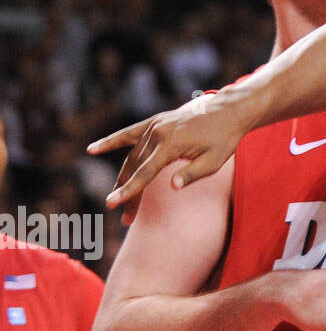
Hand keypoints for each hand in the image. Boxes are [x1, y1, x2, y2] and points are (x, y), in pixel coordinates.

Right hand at [89, 90, 249, 223]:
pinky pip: (129, 133)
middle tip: (125, 219)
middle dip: (128, 193)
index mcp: (171, 144)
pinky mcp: (155, 122)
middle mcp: (158, 132)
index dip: (129, 190)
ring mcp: (154, 125)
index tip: (112, 204)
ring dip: (124, 178)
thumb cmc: (224, 140)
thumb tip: (172, 187)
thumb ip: (192, 174)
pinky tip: (92, 149)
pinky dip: (111, 141)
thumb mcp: (214, 161)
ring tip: (118, 201)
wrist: (228, 112)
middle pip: (136, 168)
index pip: (145, 172)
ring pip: (132, 156)